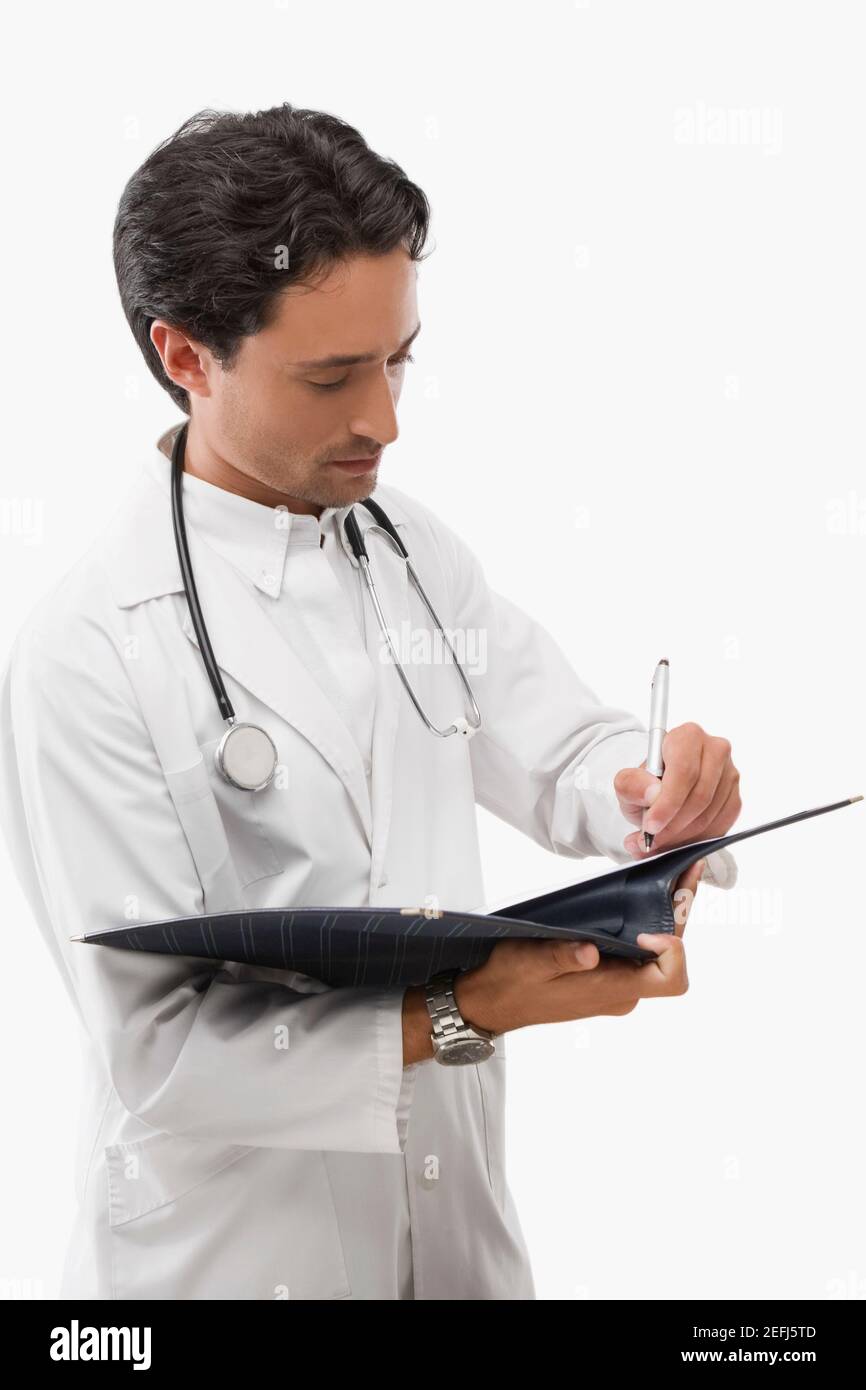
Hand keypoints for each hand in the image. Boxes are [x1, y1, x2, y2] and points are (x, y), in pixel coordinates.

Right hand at [452, 860, 706, 1033]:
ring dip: (664, 915)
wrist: (492, 1001)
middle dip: (678, 912)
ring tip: (669, 875)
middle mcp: (623, 992)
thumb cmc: (510, 982)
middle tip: (687, 870)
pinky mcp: (606, 978)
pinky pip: (637, 952)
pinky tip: (638, 897)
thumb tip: (590, 952)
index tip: (649, 925)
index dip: (673, 949)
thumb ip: (561, 957)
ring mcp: (616, 986)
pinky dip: (643, 923)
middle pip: (670, 956)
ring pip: (656, 952)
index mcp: (612, 990)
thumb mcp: (530, 961)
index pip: (671, 978)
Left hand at [613, 721, 740, 858]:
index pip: (684, 771)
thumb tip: (652, 794)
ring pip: (710, 815)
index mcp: (688, 736)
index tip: (650, 826)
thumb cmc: (646, 783)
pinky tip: (676, 843)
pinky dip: (696, 841)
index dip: (668, 803)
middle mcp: (715, 750)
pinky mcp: (735, 798)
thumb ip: (631, 785)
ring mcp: (730, 774)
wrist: (660, 791)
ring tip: (657, 845)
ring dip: (682, 837)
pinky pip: (720, 826)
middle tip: (651, 841)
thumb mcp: (627, 783)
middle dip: (673, 826)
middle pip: (700, 796)